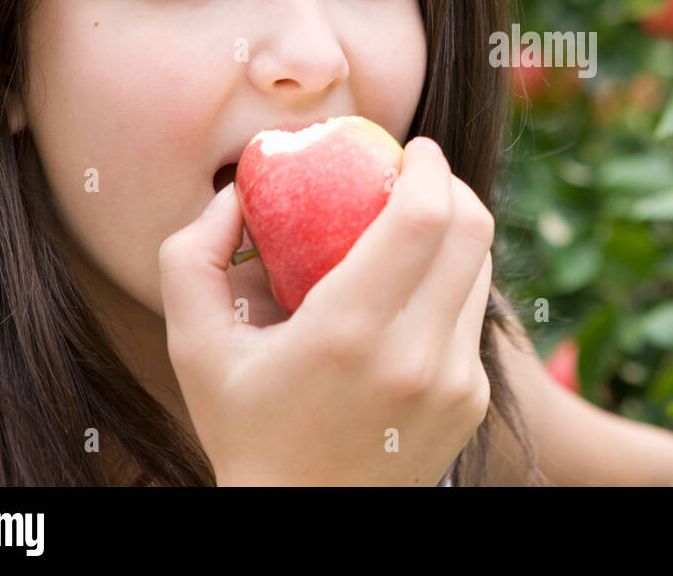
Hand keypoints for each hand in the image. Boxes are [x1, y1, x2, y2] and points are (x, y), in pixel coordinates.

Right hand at [158, 136, 493, 484]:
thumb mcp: (193, 346)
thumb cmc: (244, 427)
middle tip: (419, 174)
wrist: (303, 524)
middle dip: (451, 186)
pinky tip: (414, 290)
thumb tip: (234, 194)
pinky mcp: (472, 400)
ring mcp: (454, 383)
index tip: (411, 148)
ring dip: (456, 233)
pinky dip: (451, 284)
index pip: (424, 219)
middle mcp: (415, 357)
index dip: (429, 167)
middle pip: (472, 232)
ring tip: (414, 227)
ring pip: (480, 270)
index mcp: (347, 333)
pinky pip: (472, 314)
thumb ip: (192, 256)